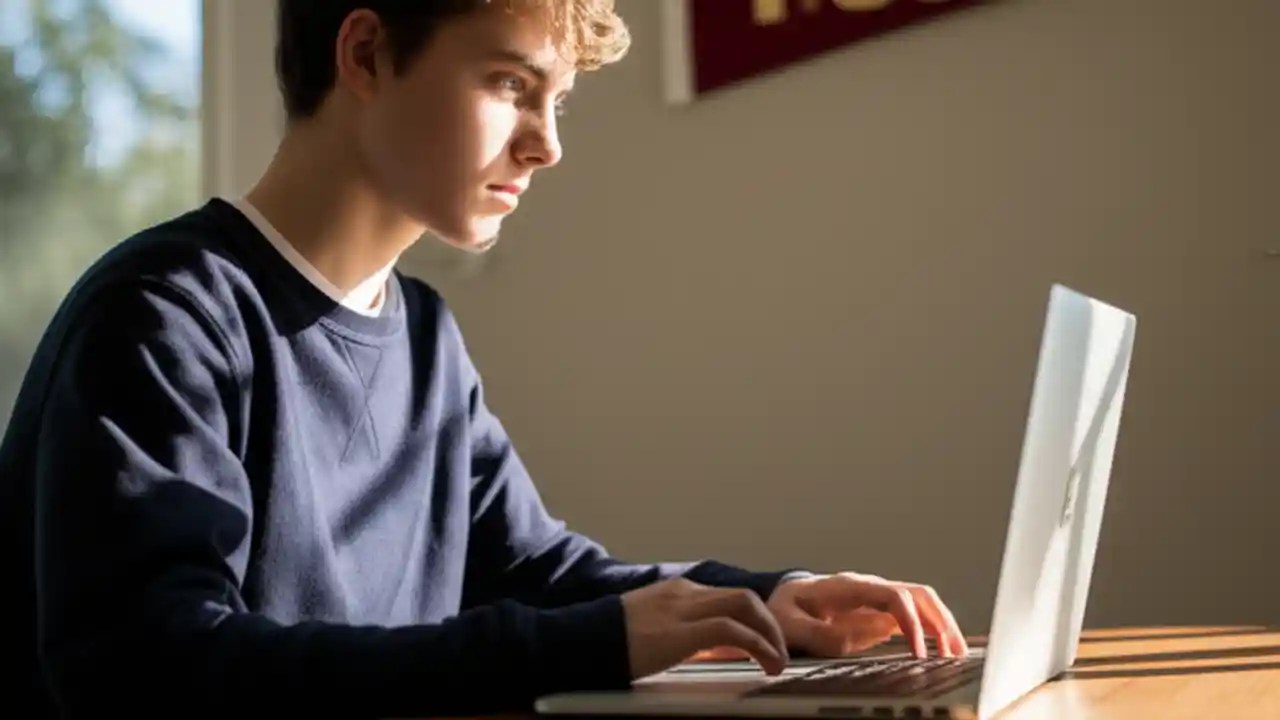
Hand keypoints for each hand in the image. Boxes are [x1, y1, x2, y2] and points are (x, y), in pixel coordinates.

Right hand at [620, 577, 789, 678]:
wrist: (577, 641)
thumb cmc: (606, 640)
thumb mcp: (646, 626)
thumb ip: (675, 628)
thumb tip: (699, 646)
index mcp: (675, 591)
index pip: (728, 596)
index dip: (754, 619)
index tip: (765, 641)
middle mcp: (683, 592)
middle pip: (743, 597)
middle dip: (769, 625)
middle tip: (779, 653)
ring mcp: (682, 608)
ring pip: (744, 607)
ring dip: (769, 635)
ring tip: (777, 662)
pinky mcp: (680, 631)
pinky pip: (732, 630)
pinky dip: (757, 644)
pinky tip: (765, 663)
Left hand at [693, 573, 967, 661]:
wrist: (782, 598)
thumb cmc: (784, 609)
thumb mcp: (788, 622)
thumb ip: (817, 632)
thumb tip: (855, 640)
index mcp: (849, 587)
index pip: (893, 596)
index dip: (911, 623)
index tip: (919, 653)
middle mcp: (870, 588)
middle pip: (918, 594)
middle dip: (939, 622)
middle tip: (951, 654)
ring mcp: (878, 598)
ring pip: (922, 602)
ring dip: (943, 625)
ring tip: (958, 654)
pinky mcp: (881, 612)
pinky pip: (915, 615)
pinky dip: (933, 630)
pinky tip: (945, 650)